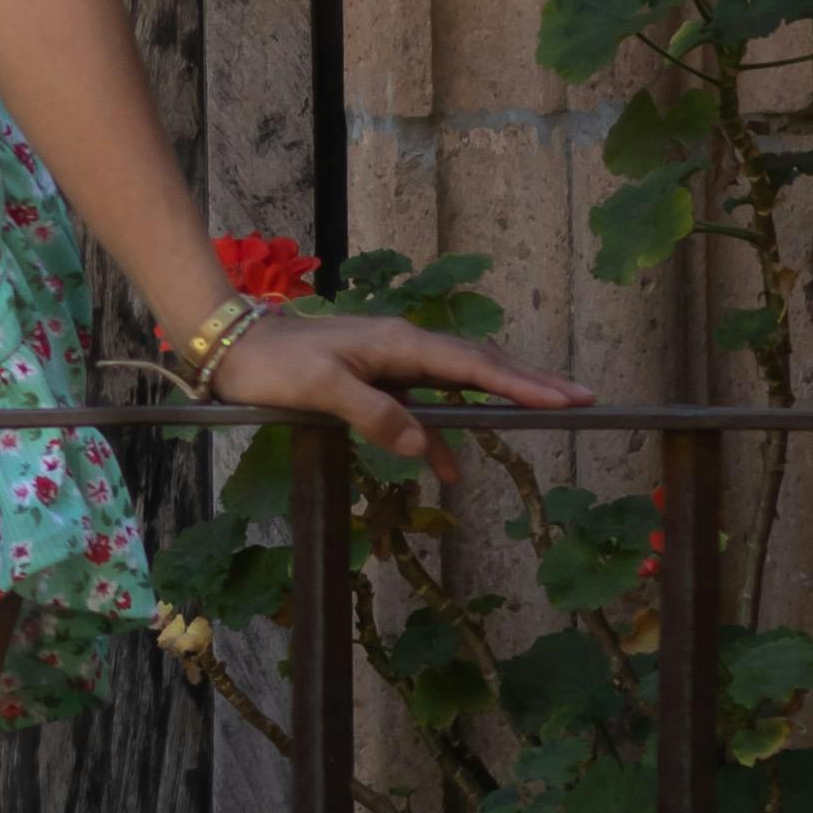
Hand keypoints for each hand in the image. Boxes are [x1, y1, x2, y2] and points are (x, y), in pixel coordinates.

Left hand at [198, 302, 586, 480]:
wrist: (231, 345)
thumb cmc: (272, 365)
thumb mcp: (320, 390)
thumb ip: (373, 415)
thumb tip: (424, 445)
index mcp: (399, 345)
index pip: (474, 365)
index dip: (522, 383)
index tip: (565, 396)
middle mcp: (403, 347)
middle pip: (480, 364)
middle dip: (531, 381)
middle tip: (582, 397)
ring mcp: (391, 363)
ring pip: (458, 380)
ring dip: (500, 398)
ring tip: (545, 414)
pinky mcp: (374, 380)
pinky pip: (424, 404)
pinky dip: (443, 430)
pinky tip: (451, 467)